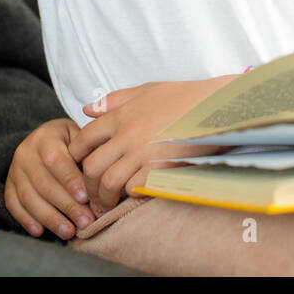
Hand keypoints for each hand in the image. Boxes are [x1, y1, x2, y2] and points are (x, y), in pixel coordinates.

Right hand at [4, 117, 95, 238]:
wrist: (45, 138)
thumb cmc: (71, 141)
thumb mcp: (81, 138)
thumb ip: (89, 153)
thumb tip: (102, 179)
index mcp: (46, 137)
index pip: (56, 160)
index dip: (70, 181)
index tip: (86, 198)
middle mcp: (25, 152)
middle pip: (44, 183)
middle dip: (66, 205)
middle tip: (85, 222)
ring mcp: (15, 169)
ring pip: (29, 197)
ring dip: (50, 218)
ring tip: (69, 232)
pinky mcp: (9, 185)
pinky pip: (13, 205)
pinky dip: (26, 220)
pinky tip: (41, 231)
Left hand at [69, 78, 237, 212]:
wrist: (218, 106)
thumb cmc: (184, 96)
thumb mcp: (147, 90)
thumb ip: (115, 100)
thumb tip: (86, 109)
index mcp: (122, 115)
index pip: (83, 139)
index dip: (75, 156)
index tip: (78, 166)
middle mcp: (128, 135)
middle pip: (91, 167)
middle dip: (87, 185)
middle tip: (91, 194)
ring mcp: (144, 153)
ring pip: (109, 183)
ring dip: (105, 197)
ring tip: (108, 203)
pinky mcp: (161, 168)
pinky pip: (134, 189)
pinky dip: (130, 194)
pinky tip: (134, 194)